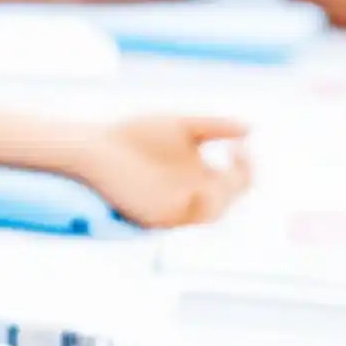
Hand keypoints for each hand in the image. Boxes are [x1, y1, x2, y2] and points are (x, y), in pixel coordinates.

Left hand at [79, 117, 251, 228]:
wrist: (94, 147)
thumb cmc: (133, 134)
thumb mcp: (180, 126)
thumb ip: (213, 126)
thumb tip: (251, 128)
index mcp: (201, 176)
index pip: (238, 179)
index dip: (246, 165)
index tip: (239, 145)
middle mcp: (192, 196)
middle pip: (230, 197)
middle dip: (238, 180)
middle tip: (235, 157)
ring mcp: (174, 209)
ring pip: (211, 214)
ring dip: (221, 198)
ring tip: (221, 176)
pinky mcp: (154, 217)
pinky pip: (182, 219)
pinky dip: (197, 208)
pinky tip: (200, 189)